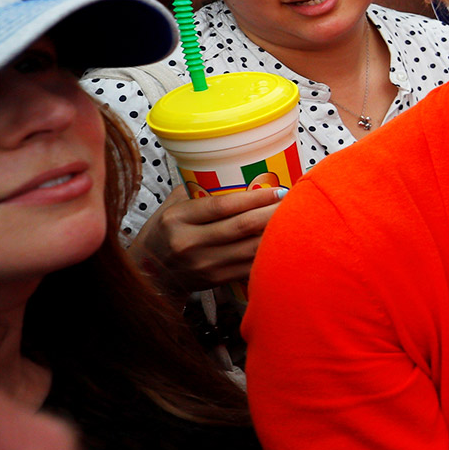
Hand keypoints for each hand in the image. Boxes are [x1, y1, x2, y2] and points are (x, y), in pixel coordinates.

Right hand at [132, 182, 284, 292]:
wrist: (150, 273)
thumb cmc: (166, 231)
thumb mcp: (173, 206)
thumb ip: (200, 190)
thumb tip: (242, 170)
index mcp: (178, 218)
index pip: (222, 206)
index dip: (254, 198)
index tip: (279, 190)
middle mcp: (189, 242)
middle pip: (242, 227)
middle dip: (273, 213)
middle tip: (296, 201)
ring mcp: (204, 264)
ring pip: (250, 249)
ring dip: (278, 234)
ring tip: (298, 219)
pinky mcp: (216, 280)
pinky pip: (250, 266)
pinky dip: (271, 254)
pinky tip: (286, 242)